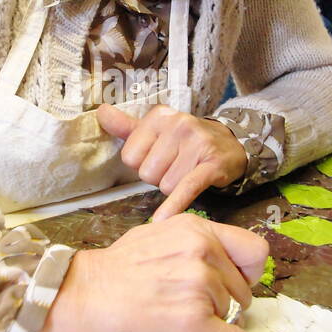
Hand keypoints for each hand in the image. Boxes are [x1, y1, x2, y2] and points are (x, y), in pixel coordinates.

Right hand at [39, 215, 292, 331]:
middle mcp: (204, 254)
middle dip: (221, 302)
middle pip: (243, 290)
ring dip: (206, 321)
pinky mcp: (194, 325)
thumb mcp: (157, 236)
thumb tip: (222, 262)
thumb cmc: (112, 271)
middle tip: (180, 303)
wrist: (78, 296)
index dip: (249, 272)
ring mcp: (200, 289)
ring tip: (167, 314)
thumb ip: (194, 243)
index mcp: (198, 230)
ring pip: (229, 315)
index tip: (236, 283)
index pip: (255, 252)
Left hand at [97, 103, 246, 219]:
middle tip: (174, 167)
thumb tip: (101, 112)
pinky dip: (175, 205)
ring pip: (165, 186)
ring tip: (187, 173)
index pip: (130, 156)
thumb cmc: (186, 141)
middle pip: (147, 173)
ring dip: (174, 187)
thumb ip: (127, 126)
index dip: (142, 164)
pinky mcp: (212, 165)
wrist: (231, 144)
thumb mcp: (157, 130)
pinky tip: (164, 219)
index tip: (157, 158)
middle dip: (159, 177)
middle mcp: (178, 125)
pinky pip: (185, 188)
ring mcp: (197, 144)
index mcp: (159, 116)